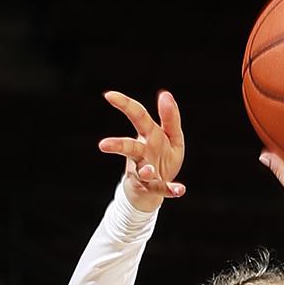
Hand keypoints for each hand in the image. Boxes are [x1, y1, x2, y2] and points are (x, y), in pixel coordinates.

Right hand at [99, 90, 185, 212]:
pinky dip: (170, 189)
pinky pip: (161, 189)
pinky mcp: (153, 187)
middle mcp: (143, 153)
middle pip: (129, 147)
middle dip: (117, 146)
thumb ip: (170, 117)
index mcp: (148, 136)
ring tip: (148, 171)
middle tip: (103, 145)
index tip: (108, 95)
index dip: (125, 105)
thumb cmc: (162, 156)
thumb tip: (165, 94)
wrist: (153, 190)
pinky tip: (180, 190)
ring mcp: (146, 172)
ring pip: (142, 171)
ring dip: (145, 171)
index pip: (136, 117)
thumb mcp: (171, 136)